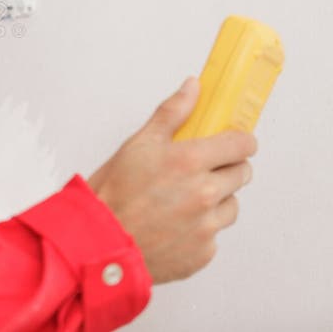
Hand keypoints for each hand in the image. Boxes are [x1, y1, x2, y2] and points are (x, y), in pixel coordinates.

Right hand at [87, 77, 257, 283]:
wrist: (98, 242)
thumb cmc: (112, 193)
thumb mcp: (138, 144)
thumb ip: (172, 113)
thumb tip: (193, 88)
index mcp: (190, 162)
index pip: (242, 145)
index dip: (239, 142)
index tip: (233, 142)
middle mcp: (204, 194)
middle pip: (242, 174)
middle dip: (226, 168)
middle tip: (200, 171)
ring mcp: (206, 226)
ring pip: (231, 206)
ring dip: (216, 201)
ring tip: (183, 200)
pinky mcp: (203, 252)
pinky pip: (214, 235)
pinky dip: (200, 229)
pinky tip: (174, 224)